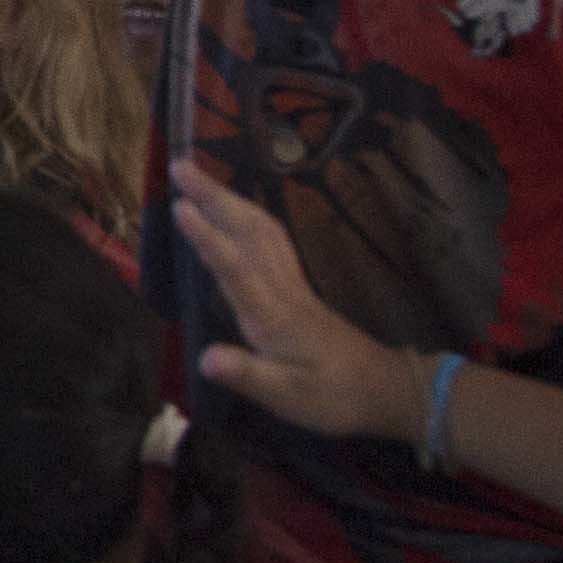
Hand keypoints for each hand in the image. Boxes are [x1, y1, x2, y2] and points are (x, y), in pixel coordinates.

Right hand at [165, 161, 424, 443]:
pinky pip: (271, 238)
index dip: (207, 238)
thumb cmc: (333, 396)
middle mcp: (282, 289)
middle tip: (179, 166)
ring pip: (261, 228)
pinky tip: (238, 212)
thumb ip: (246, 374)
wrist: (383, 388)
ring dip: (229, 198)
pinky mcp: (298, 287)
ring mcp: (293, 283)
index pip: (236, 268)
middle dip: (213, 196)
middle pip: (247, 231)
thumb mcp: (287, 396)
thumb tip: (204, 357)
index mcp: (272, 315)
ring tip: (198, 178)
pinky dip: (249, 216)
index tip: (180, 206)